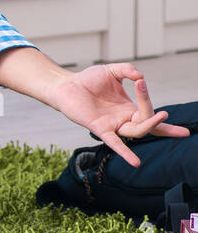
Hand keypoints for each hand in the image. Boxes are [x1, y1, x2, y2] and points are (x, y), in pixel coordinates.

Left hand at [49, 62, 190, 167]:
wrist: (67, 85)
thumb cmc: (88, 80)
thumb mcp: (111, 71)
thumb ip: (127, 70)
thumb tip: (140, 76)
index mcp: (129, 109)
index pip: (150, 114)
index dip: (162, 117)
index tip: (152, 94)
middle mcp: (123, 119)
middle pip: (148, 125)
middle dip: (160, 123)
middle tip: (165, 114)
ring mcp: (112, 125)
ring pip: (137, 131)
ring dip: (149, 125)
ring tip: (161, 115)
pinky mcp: (100, 128)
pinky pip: (114, 143)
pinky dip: (125, 153)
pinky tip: (136, 163)